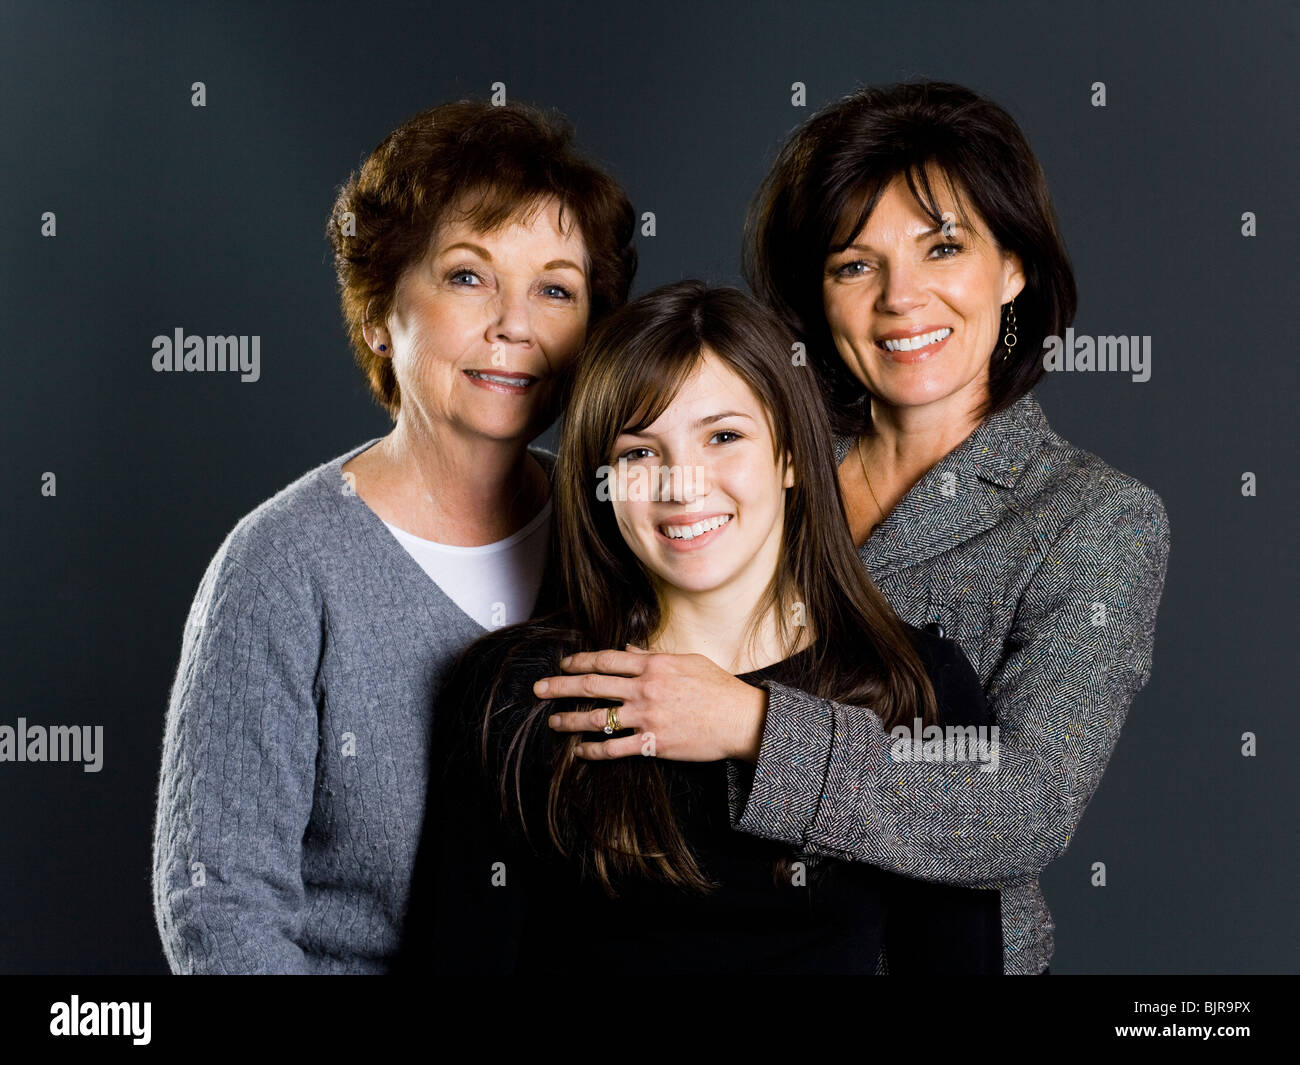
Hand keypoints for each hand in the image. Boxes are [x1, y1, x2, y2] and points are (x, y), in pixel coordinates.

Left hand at [536, 646, 767, 761]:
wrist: (741, 719)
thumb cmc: (718, 688)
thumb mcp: (687, 661)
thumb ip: (653, 656)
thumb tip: (628, 651)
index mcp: (653, 665)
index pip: (606, 660)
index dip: (579, 662)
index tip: (564, 665)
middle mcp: (645, 689)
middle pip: (592, 686)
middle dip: (560, 687)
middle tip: (539, 690)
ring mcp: (647, 717)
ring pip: (597, 718)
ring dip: (569, 721)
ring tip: (554, 723)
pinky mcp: (653, 743)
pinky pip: (614, 748)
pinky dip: (593, 750)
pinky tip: (579, 752)